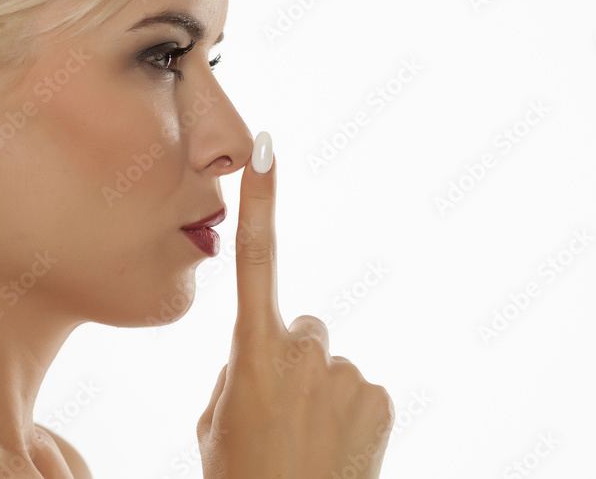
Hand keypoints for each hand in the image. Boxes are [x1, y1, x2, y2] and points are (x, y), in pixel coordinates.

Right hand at [197, 138, 393, 477]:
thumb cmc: (241, 478)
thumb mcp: (216, 421)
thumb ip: (237, 369)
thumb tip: (261, 352)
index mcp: (252, 353)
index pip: (255, 260)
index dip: (259, 202)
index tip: (265, 149)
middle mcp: (303, 352)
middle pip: (301, 329)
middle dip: (291, 358)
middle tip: (280, 414)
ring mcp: (345, 373)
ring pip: (329, 363)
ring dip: (319, 391)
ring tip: (306, 439)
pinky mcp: (378, 396)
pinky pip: (358, 387)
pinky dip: (347, 411)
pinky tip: (334, 446)